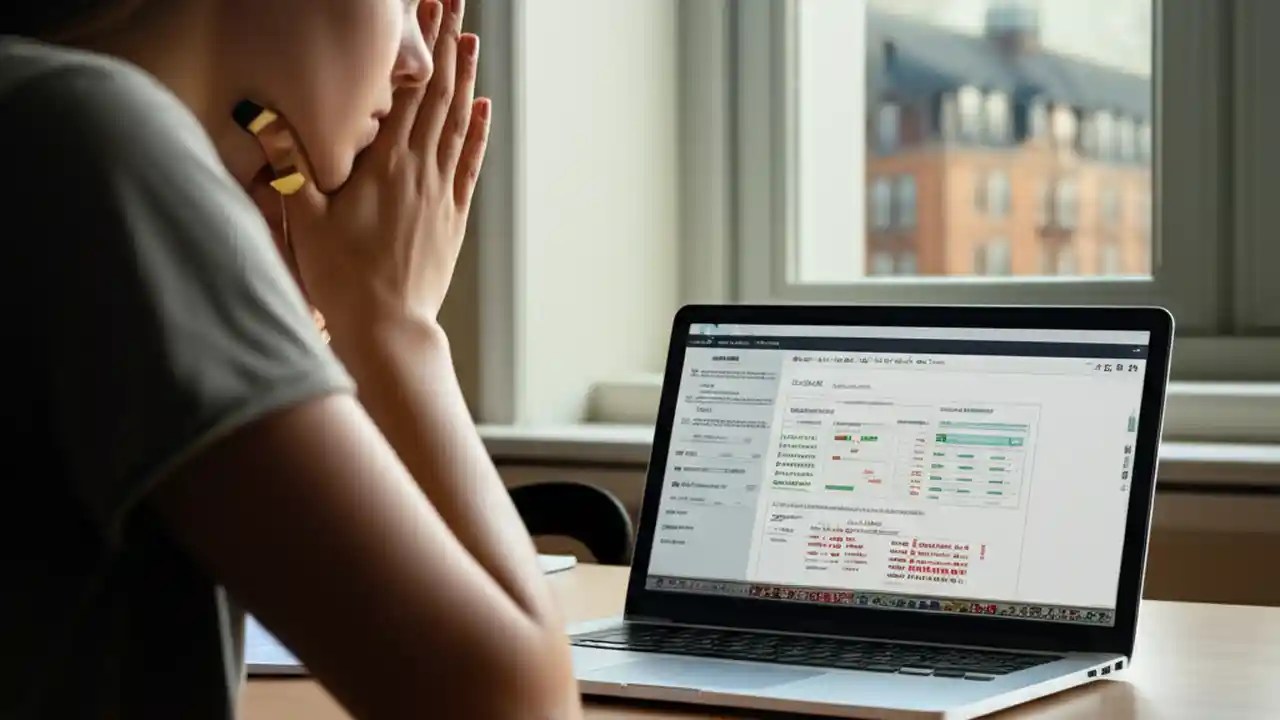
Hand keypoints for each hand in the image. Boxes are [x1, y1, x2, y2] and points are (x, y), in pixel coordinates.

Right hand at [245, 0, 489, 336]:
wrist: (389, 328)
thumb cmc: (342, 278)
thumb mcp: (307, 218)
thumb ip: (291, 162)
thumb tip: (261, 113)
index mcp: (387, 165)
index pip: (410, 91)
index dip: (421, 46)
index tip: (427, 9)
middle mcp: (422, 171)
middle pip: (440, 95)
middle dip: (447, 45)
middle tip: (455, 4)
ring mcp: (442, 193)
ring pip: (460, 123)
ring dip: (466, 79)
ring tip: (471, 40)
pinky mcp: (453, 217)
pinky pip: (470, 162)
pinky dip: (478, 131)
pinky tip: (484, 107)